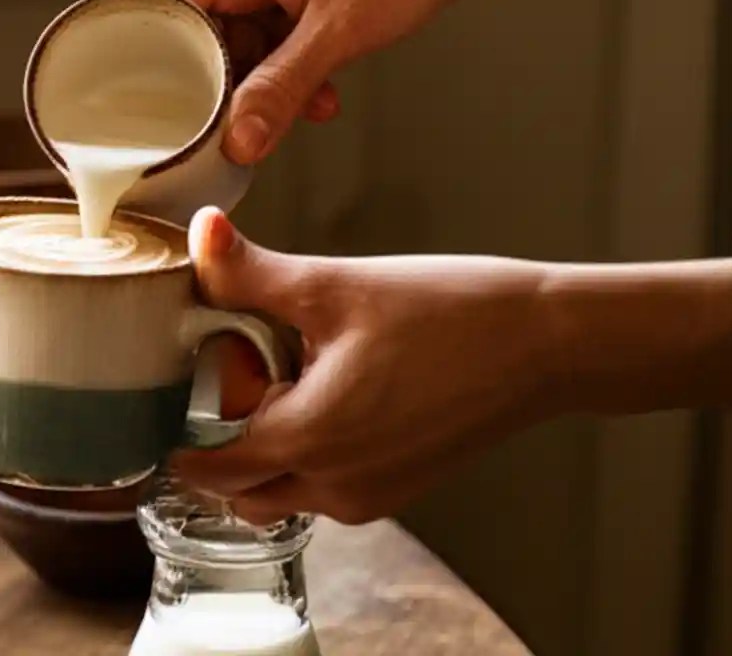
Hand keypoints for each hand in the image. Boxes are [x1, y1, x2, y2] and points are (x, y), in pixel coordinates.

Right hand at [153, 0, 507, 163]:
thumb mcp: (339, 30)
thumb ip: (282, 90)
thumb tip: (240, 142)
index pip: (162, 17)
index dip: (159, 74)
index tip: (171, 120)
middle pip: (198, 34)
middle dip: (229, 87)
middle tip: (251, 125)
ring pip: (236, 39)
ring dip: (266, 81)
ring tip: (307, 102)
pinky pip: (267, 29)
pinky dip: (288, 62)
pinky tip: (318, 87)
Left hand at [181, 207, 554, 524]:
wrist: (549, 343)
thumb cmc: (452, 313)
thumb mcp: (337, 287)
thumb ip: (252, 274)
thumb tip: (199, 234)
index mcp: (308, 440)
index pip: (206, 468)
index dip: (183, 430)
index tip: (184, 384)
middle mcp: (334, 487)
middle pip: (239, 488)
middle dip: (224, 440)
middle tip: (246, 369)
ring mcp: (369, 497)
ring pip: (281, 492)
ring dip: (266, 449)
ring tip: (293, 375)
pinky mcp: (396, 490)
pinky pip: (324, 488)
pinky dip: (308, 454)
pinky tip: (334, 389)